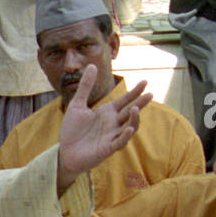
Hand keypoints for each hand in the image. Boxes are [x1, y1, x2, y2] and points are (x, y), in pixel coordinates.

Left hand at [56, 65, 148, 187]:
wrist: (65, 151)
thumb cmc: (72, 130)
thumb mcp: (77, 105)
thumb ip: (85, 86)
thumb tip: (91, 65)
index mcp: (107, 112)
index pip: (125, 100)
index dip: (135, 92)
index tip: (145, 82)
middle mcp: (113, 123)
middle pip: (130, 112)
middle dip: (140, 104)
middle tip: (150, 94)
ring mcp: (112, 136)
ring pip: (129, 127)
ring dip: (134, 119)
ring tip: (134, 108)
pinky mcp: (107, 149)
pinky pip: (119, 142)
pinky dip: (125, 136)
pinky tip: (128, 129)